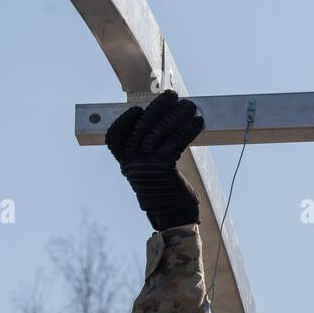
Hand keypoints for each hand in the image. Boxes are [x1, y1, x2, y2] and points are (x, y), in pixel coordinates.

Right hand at [105, 89, 205, 230]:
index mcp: (125, 164)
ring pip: (161, 131)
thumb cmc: (164, 191)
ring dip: (178, 115)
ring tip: (190, 106)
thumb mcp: (148, 173)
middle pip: (143, 127)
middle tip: (173, 96)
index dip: (125, 121)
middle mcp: (132, 163)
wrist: (173, 216)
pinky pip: (176, 141)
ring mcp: (146, 165)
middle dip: (159, 108)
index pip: (115, 138)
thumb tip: (160, 127)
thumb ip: (147, 154)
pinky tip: (198, 122)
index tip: (138, 110)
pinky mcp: (164, 167)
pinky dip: (188, 129)